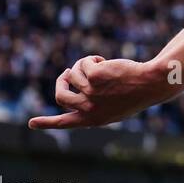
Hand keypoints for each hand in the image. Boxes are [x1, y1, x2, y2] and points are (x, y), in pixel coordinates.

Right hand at [28, 55, 176, 129]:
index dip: (47, 123)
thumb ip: (93, 104)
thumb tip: (74, 88)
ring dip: (83, 66)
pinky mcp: (94, 76)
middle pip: (60, 96)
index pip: (65, 123)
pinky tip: (107, 61)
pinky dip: (93, 59)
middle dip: (60, 82)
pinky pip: (84, 63)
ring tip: (101, 64)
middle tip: (67, 72)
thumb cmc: (137, 94)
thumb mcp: (115, 105)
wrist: (152, 83)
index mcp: (94, 119)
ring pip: (73, 75)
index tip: (31, 123)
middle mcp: (89, 108)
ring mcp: (90, 92)